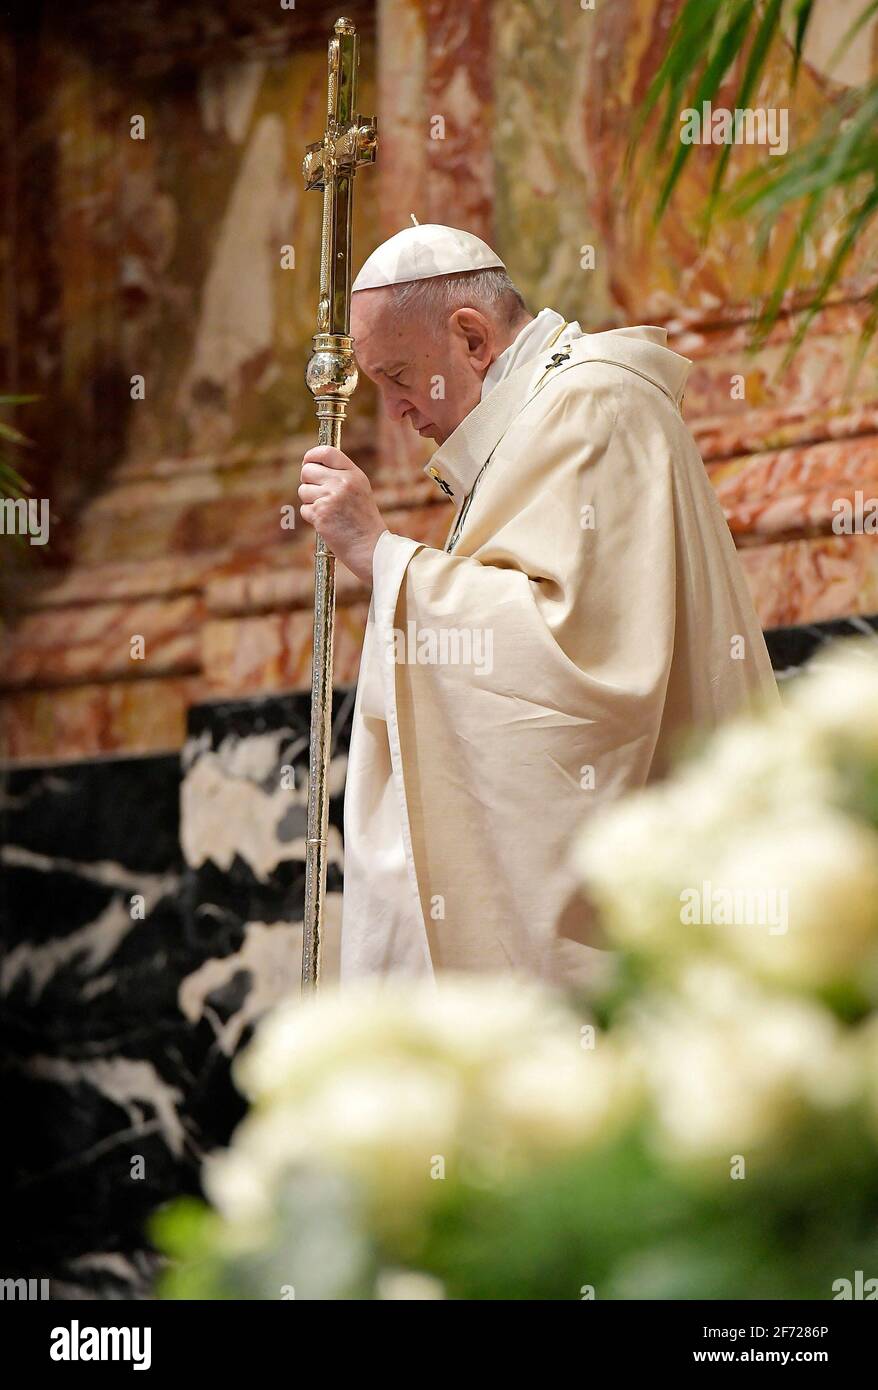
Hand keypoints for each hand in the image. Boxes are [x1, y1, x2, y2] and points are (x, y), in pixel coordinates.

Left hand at [298, 445, 386, 584]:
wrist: (371, 548)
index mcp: (354, 474)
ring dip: (310, 502)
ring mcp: (331, 498)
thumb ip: (341, 476)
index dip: (312, 455)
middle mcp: (342, 483)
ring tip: (329, 512)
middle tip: (318, 494)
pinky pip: (305, 509)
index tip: (307, 462)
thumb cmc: (363, 521)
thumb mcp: (359, 490)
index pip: (327, 452)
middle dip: (307, 482)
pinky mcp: (321, 514)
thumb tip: (312, 465)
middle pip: (307, 470)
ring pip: (303, 491)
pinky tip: (328, 523)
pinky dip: (312, 518)